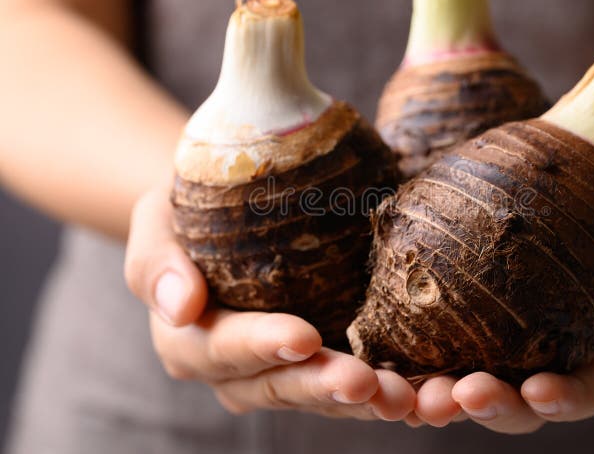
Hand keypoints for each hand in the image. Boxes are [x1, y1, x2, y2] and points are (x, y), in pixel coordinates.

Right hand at [124, 184, 414, 420]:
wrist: (224, 212)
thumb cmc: (189, 210)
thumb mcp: (156, 221)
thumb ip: (157, 262)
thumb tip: (177, 307)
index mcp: (189, 341)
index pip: (223, 350)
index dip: (262, 346)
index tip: (304, 336)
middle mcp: (232, 371)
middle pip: (278, 385)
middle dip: (322, 385)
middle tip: (367, 381)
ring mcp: (278, 373)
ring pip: (320, 397)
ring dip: (361, 399)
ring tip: (404, 395)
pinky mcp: (317, 366)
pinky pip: (349, 387)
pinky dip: (384, 391)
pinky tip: (421, 392)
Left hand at [409, 227, 593, 432]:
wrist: (581, 210)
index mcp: (593, 358)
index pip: (584, 392)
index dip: (563, 399)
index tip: (539, 391)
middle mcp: (545, 367)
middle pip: (520, 406)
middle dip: (492, 405)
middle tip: (462, 395)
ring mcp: (502, 354)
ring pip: (473, 390)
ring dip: (444, 398)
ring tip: (416, 396)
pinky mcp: (464, 331)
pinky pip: (438, 354)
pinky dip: (416, 366)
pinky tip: (387, 364)